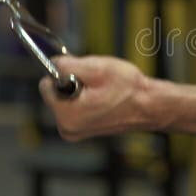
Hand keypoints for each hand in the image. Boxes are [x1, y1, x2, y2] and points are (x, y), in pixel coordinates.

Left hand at [39, 55, 166, 141]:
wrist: (148, 106)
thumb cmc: (129, 89)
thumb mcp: (97, 68)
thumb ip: (68, 65)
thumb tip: (52, 63)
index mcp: (67, 115)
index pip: (46, 84)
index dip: (65, 74)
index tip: (85, 76)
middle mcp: (67, 128)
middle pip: (55, 92)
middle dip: (73, 82)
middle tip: (97, 84)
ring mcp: (74, 132)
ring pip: (65, 98)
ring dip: (80, 91)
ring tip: (102, 91)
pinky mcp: (81, 131)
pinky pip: (73, 107)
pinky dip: (85, 100)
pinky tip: (102, 99)